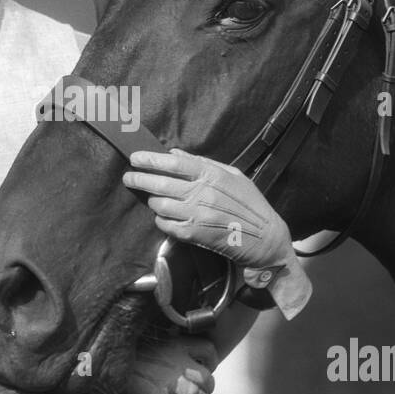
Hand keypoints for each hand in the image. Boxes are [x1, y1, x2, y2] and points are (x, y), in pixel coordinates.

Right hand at [121, 336, 217, 393]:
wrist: (105, 355)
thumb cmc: (129, 350)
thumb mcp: (153, 338)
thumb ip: (170, 344)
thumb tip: (183, 355)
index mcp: (175, 344)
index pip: (207, 349)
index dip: (212, 361)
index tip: (208, 367)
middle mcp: (174, 361)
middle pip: (206, 377)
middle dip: (209, 388)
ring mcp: (165, 379)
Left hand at [122, 148, 294, 268]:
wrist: (265, 239)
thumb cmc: (251, 205)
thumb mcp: (234, 176)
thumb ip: (204, 163)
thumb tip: (175, 153)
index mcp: (213, 175)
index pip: (174, 163)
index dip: (151, 159)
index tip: (135, 157)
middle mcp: (203, 194)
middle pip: (160, 183)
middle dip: (139, 179)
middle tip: (129, 177)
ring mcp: (197, 215)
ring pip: (159, 205)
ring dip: (153, 201)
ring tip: (155, 199)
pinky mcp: (194, 235)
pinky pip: (166, 225)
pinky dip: (161, 220)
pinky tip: (166, 217)